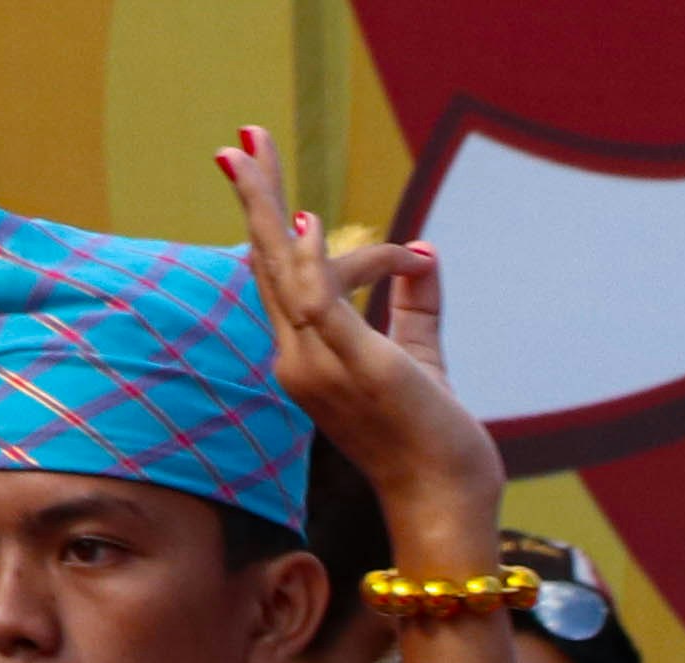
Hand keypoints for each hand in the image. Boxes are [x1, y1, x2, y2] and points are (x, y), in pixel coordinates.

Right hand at [219, 130, 504, 556]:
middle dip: (255, 198)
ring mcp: (320, 364)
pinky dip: (315, 259)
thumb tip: (427, 253)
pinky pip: (321, 302)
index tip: (380, 239)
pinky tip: (309, 221)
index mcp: (307, 357)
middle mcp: (298, 359)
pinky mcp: (355, 365)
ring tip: (252, 149)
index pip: (289, 281)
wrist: (444, 498)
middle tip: (239, 142)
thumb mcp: (423, 357)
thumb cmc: (433, 438)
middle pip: (266, 262)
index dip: (301, 237)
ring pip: (282, 268)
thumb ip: (417, 306)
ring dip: (267, 204)